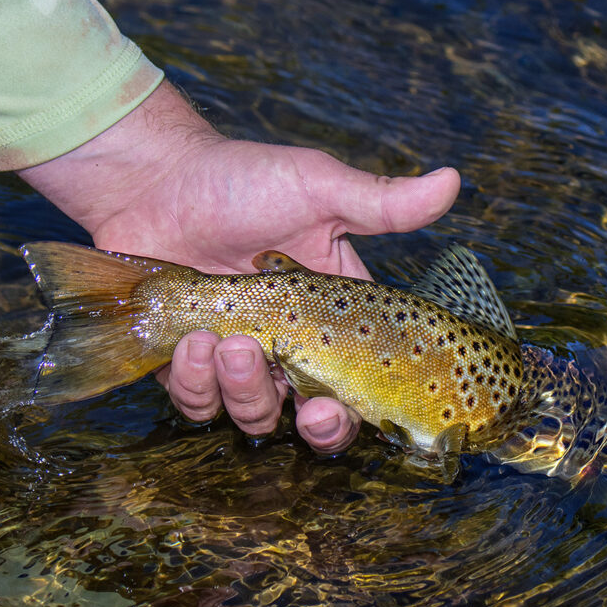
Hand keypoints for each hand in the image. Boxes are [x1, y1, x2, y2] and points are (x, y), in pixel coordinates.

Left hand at [19, 82, 460, 452]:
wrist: (154, 180)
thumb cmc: (240, 179)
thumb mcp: (319, 189)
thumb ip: (383, 203)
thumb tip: (452, 180)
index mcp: (334, 311)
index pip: (367, 374)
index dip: (369, 404)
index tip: (364, 403)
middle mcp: (292, 345)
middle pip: (320, 417)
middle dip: (322, 428)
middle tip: (312, 410)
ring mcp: (240, 360)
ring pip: (258, 414)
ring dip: (248, 390)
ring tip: (231, 341)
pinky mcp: (188, 366)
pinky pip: (199, 402)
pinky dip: (198, 382)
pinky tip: (193, 342)